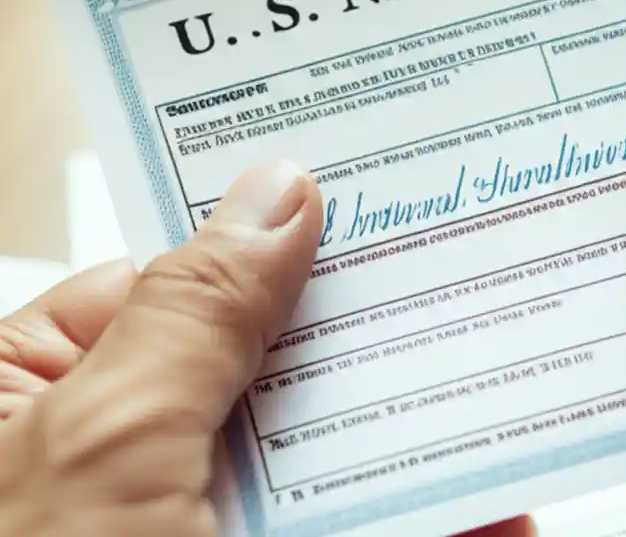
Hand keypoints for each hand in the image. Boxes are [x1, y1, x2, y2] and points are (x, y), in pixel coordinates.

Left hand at [0, 162, 532, 536]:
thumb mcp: (105, 452)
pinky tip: (499, 507)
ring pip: (331, 454)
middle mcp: (123, 457)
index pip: (174, 278)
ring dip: (418, 431)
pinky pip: (364, 524)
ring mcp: (203, 524)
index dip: (273, 235)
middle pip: (270, 362)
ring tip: (504, 384)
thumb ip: (194, 316)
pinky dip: (435, 518)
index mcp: (37, 399)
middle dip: (369, 338)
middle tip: (466, 278)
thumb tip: (276, 196)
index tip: (373, 197)